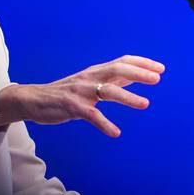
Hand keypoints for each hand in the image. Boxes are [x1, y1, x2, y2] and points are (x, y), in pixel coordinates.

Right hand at [3, 55, 164, 136]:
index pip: (122, 61)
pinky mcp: (71, 106)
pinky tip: (115, 133)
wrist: (33, 99)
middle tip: (158, 79)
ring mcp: (80, 91)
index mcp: (95, 71)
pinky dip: (104, 124)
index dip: (141, 63)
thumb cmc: (66, 92)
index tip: (160, 68)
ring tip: (145, 104)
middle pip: (116, 69)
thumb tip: (136, 74)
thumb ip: (112, 79)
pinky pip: (91, 115)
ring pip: (107, 91)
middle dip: (138, 73)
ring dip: (127, 96)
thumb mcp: (90, 82)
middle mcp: (90, 78)